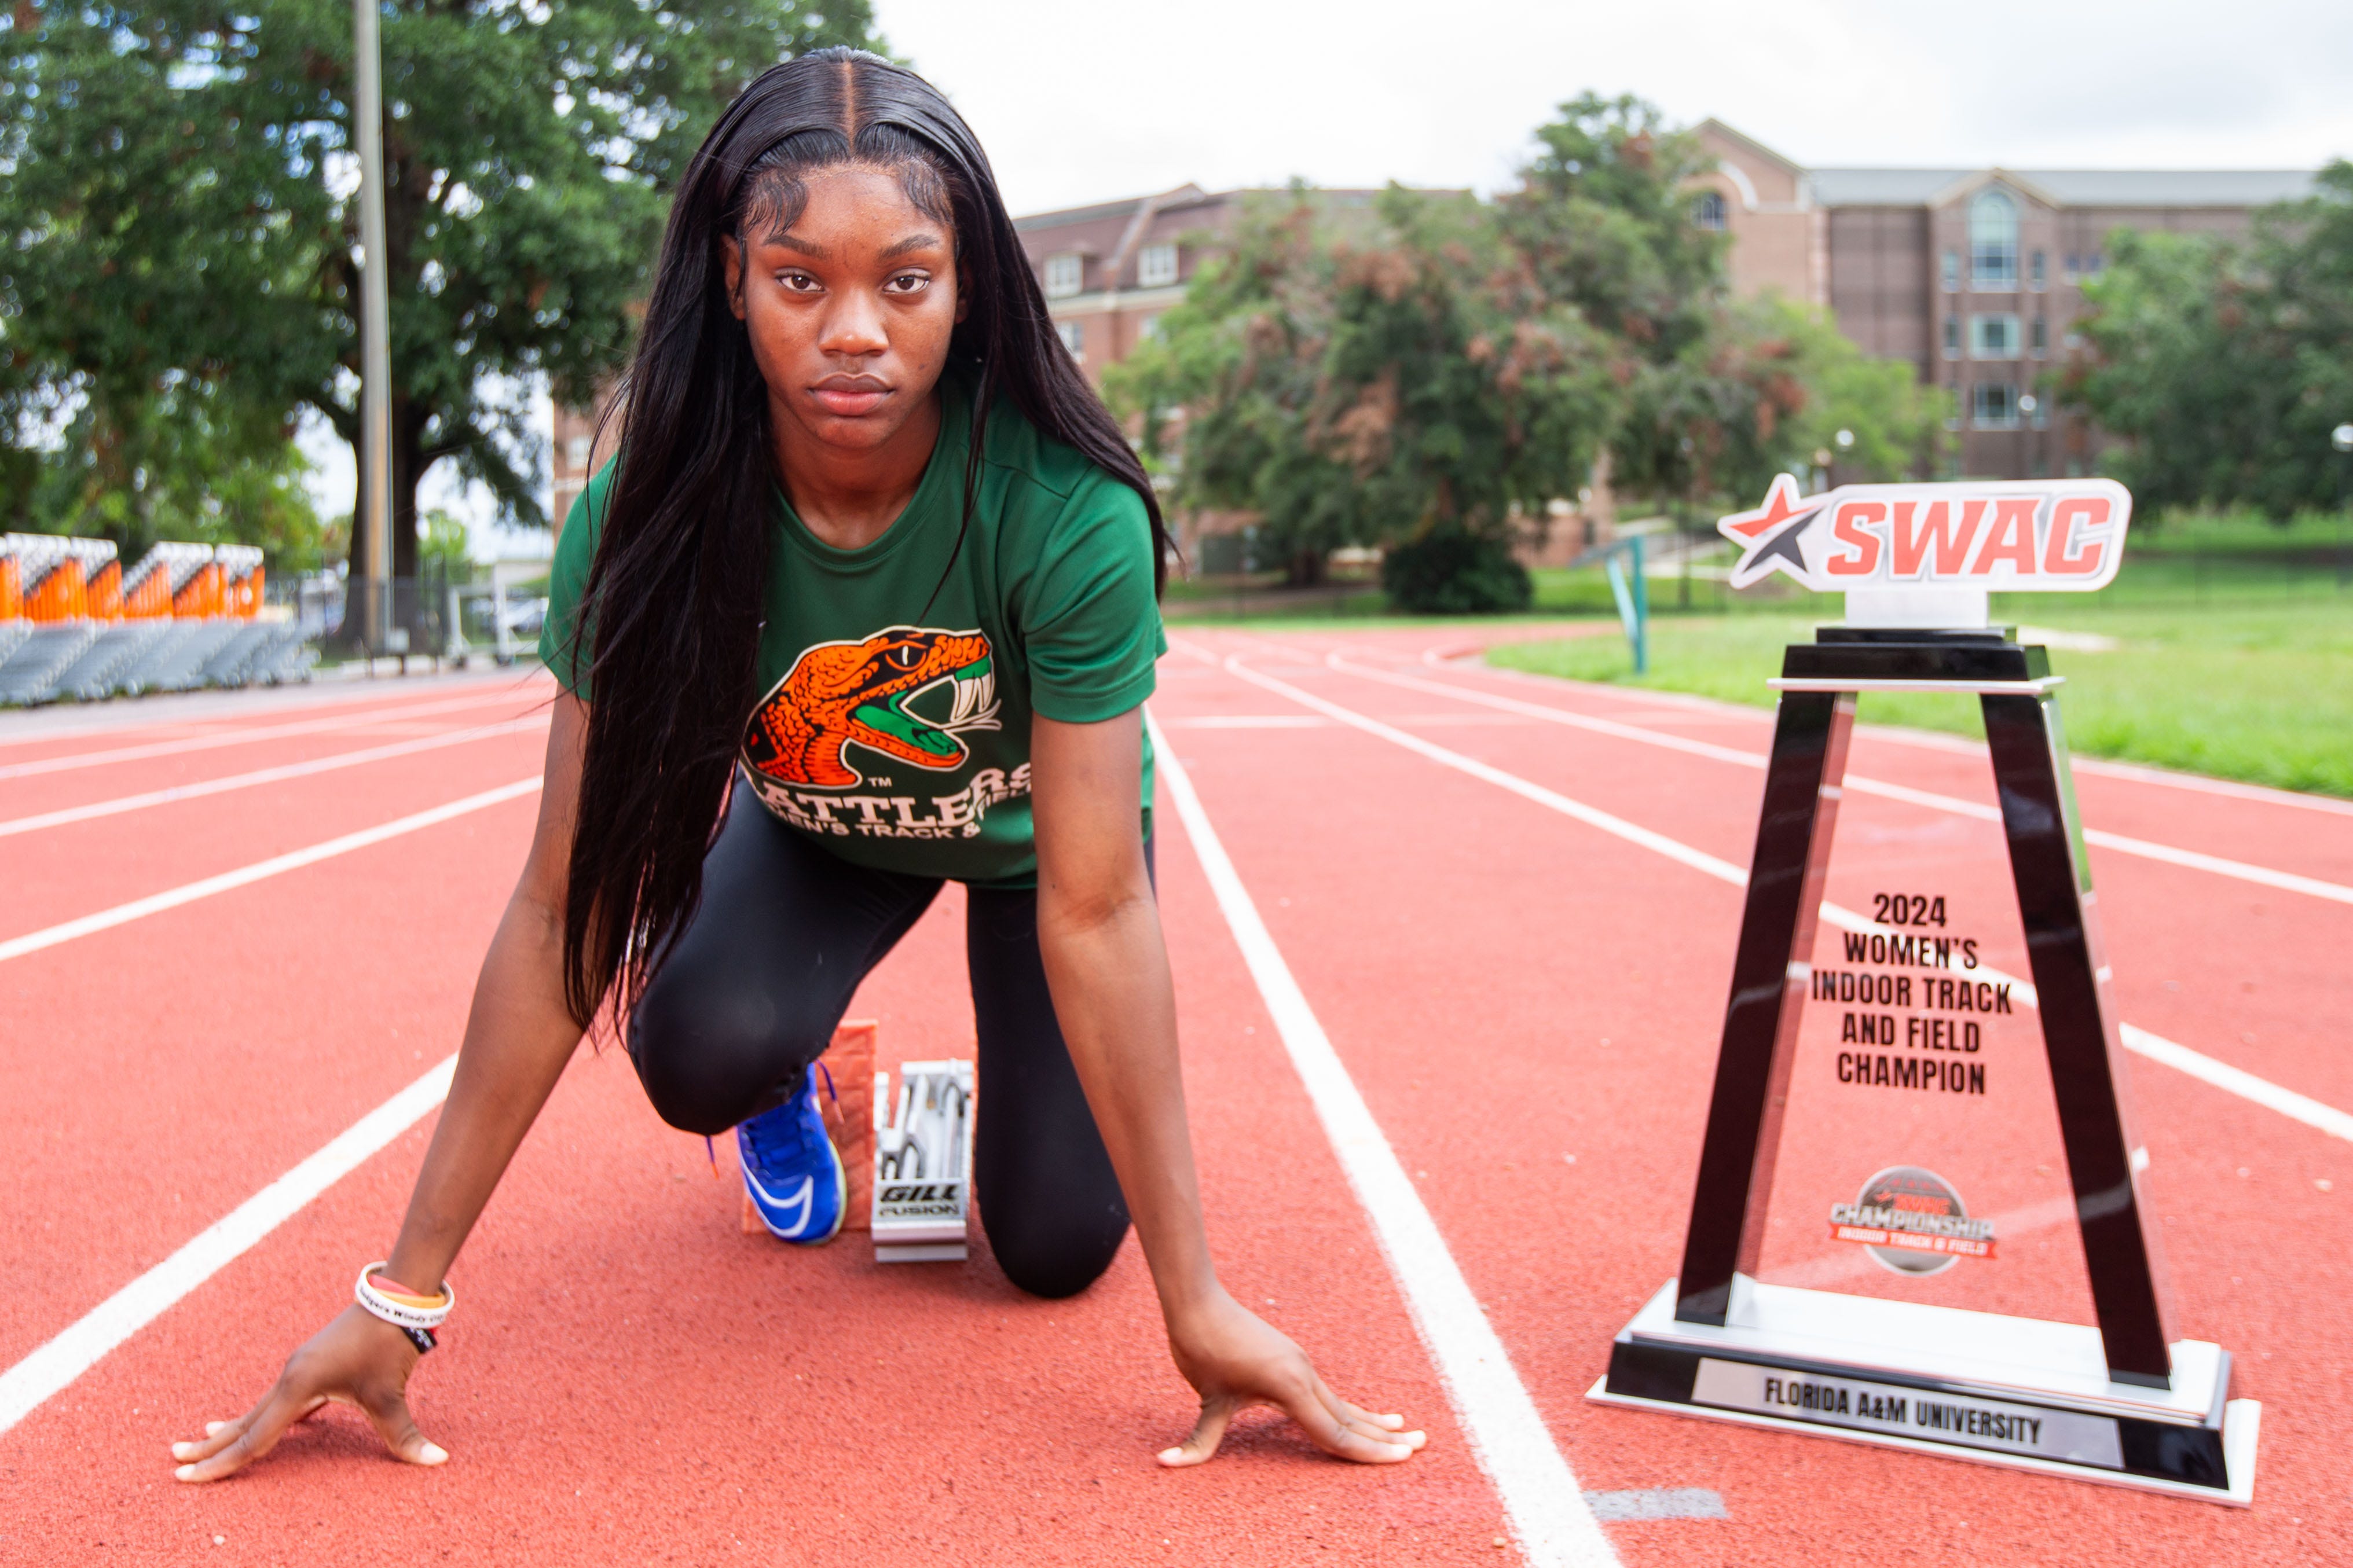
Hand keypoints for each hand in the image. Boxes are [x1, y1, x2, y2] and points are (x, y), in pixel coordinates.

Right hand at [171, 1305, 446, 1481]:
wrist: (395, 1298)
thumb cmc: (388, 1344)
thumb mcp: (391, 1395)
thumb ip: (405, 1435)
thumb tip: (437, 1461)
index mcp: (297, 1386)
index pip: (254, 1438)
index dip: (223, 1464)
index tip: (189, 1479)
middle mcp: (289, 1377)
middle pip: (243, 1422)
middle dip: (210, 1448)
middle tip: (175, 1464)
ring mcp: (298, 1369)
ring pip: (257, 1409)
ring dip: (231, 1430)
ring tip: (201, 1445)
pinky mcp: (310, 1365)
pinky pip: (278, 1400)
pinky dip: (260, 1416)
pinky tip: (254, 1427)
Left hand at [1157, 1289, 1425, 1466]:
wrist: (1198, 1302)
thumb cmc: (1201, 1348)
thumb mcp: (1205, 1398)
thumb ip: (1198, 1440)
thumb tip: (1164, 1463)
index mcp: (1289, 1387)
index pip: (1334, 1431)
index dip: (1367, 1452)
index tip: (1400, 1459)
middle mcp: (1303, 1375)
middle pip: (1349, 1417)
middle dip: (1384, 1437)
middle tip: (1420, 1446)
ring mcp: (1301, 1365)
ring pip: (1342, 1403)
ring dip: (1373, 1421)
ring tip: (1405, 1429)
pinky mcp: (1294, 1360)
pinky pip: (1328, 1392)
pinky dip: (1349, 1407)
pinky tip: (1362, 1413)